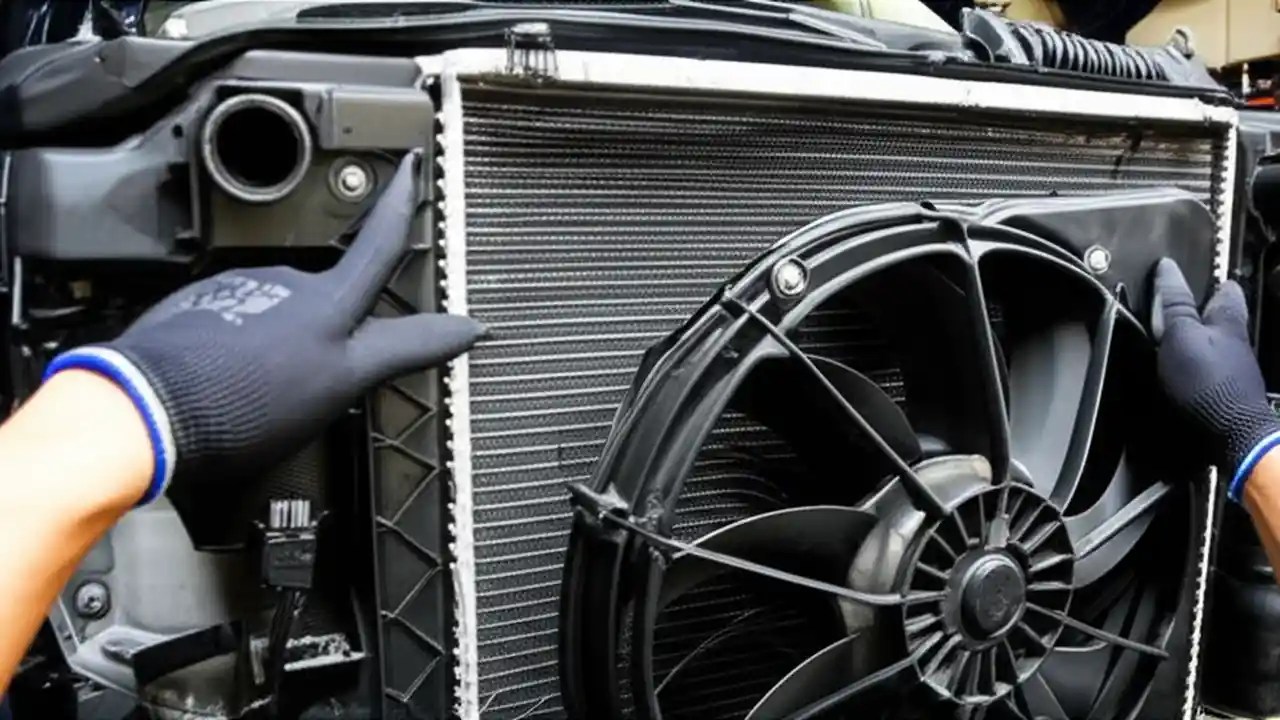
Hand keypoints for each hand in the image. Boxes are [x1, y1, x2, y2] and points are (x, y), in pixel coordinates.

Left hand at [43, 152, 482, 504]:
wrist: (148, 409)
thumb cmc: (240, 413)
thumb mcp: (335, 393)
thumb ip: (391, 354)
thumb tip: (449, 332)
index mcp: (331, 309)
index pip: (385, 249)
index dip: (406, 210)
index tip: (418, 176)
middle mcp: (292, 288)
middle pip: (338, 282)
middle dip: (346, 294)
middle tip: (340, 316)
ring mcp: (247, 290)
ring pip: (290, 301)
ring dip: (291, 332)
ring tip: (276, 383)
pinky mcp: (206, 299)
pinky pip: (246, 311)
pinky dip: (250, 338)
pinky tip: (239, 374)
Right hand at [1152, 258, 1279, 500]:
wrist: (1231, 434)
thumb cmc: (1206, 380)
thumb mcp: (1180, 336)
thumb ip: (1175, 305)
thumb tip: (1168, 267)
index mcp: (1230, 318)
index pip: (1225, 287)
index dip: (1210, 280)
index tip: (1188, 277)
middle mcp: (1238, 339)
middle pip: (1222, 315)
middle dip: (1203, 310)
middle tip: (1177, 308)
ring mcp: (1235, 367)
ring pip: (1217, 341)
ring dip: (1198, 338)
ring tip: (1172, 338)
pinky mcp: (1227, 391)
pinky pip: (1210, 367)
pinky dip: (1197, 363)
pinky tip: (1180, 370)